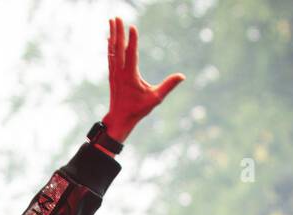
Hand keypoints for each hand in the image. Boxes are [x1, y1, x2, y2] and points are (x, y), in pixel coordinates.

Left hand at [103, 16, 184, 141]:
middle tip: (117, 17)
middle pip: (118, 48)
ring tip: (112, 20)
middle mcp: (119, 72)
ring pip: (113, 50)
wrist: (119, 119)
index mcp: (129, 77)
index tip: (132, 27)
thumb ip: (168, 86)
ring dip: (113, 34)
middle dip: (118, 32)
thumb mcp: (155, 99)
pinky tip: (110, 37)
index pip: (131, 54)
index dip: (132, 40)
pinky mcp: (112, 74)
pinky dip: (110, 45)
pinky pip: (111, 56)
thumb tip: (182, 76)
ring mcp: (114, 73)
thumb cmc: (137, 110)